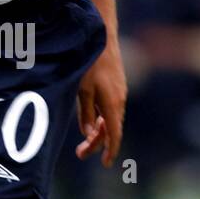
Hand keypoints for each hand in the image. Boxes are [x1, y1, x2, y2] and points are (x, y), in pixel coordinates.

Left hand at [75, 39, 126, 167]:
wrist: (102, 35)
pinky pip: (111, 108)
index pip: (114, 135)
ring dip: (99, 131)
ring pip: (112, 118)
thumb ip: (86, 113)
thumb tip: (88, 132)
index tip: (104, 163)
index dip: (109, 151)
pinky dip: (102, 118)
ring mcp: (120, 92)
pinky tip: (93, 119)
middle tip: (79, 153)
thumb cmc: (90, 62)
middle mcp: (120, 100)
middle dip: (97, 143)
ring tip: (84, 139)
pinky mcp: (117, 84)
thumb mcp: (82, 90)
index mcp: (112, 104)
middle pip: (112, 129)